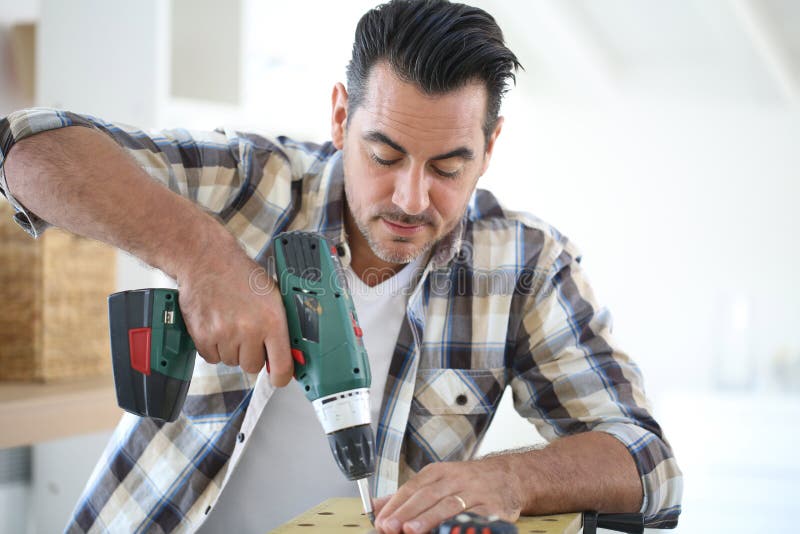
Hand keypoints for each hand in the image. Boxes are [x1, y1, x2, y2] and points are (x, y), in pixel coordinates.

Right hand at [175, 237, 292, 386]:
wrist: (207, 260)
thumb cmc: (242, 275)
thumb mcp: (273, 295)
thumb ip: (280, 325)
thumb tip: (289, 352)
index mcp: (273, 321)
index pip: (281, 366)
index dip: (281, 377)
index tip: (279, 378)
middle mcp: (249, 330)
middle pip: (253, 366)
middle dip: (252, 354)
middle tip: (248, 334)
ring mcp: (225, 335)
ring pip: (232, 362)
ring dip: (232, 349)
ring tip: (230, 323)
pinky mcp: (203, 336)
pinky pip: (212, 358)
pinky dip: (214, 347)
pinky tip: (216, 326)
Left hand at [373, 458, 522, 533]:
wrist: (508, 476)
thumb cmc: (466, 482)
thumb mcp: (437, 480)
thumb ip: (408, 495)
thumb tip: (375, 505)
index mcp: (438, 473)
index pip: (412, 488)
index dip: (396, 505)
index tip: (381, 521)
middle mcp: (455, 479)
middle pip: (428, 496)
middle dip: (407, 513)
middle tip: (390, 527)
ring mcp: (475, 492)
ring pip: (449, 506)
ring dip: (429, 519)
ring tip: (412, 530)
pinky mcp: (494, 507)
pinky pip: (476, 517)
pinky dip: (462, 524)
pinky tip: (450, 532)